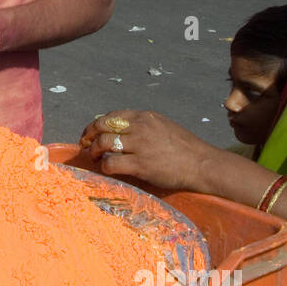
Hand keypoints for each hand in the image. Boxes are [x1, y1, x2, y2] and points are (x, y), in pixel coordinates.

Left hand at [79, 109, 215, 191]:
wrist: (201, 163)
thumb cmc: (185, 147)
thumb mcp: (163, 126)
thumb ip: (142, 126)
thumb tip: (119, 130)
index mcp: (145, 116)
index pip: (111, 116)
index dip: (96, 125)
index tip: (90, 133)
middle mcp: (140, 127)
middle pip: (103, 126)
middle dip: (89, 136)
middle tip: (85, 145)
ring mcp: (140, 145)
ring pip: (104, 143)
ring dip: (94, 151)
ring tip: (94, 158)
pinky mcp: (140, 164)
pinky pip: (112, 163)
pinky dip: (105, 166)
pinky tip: (107, 169)